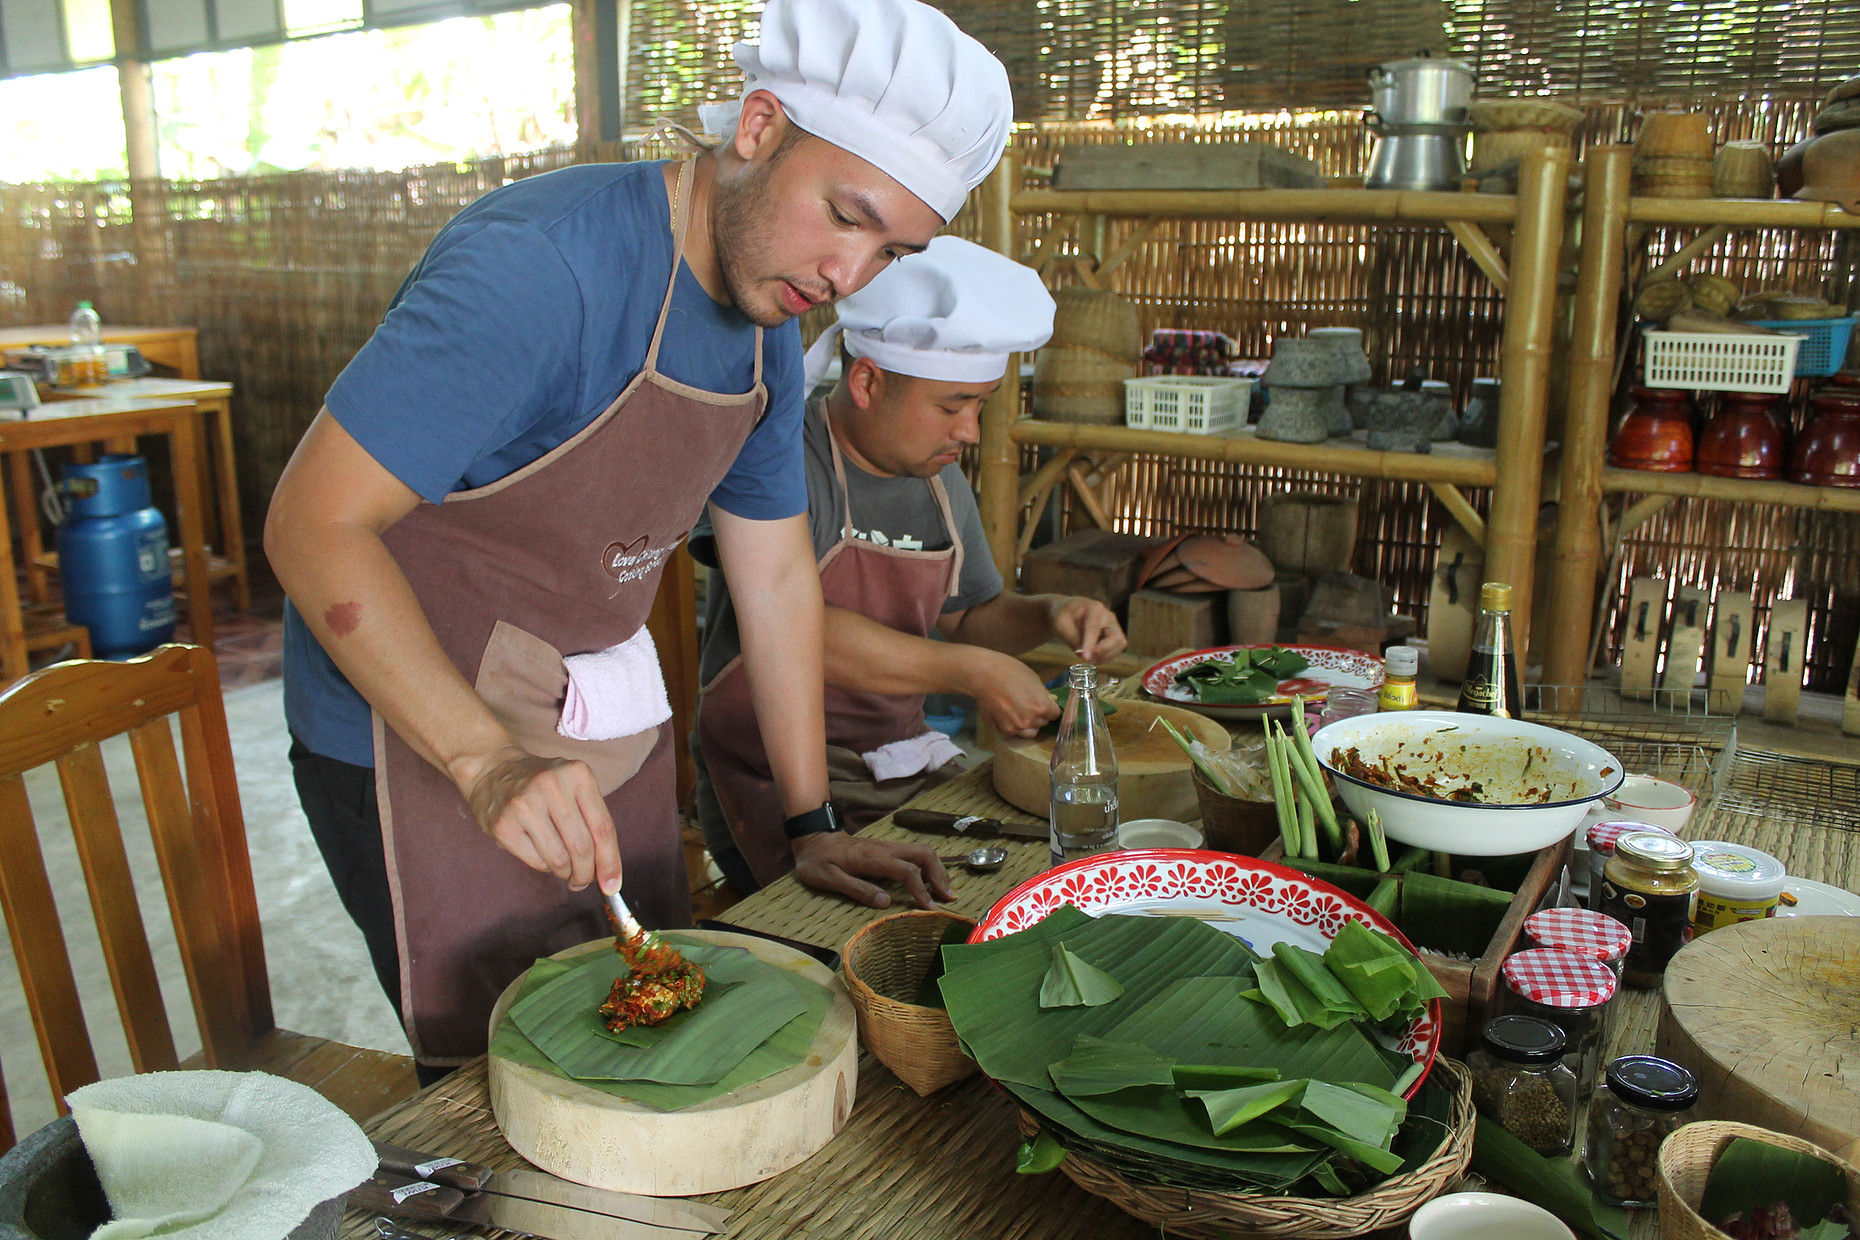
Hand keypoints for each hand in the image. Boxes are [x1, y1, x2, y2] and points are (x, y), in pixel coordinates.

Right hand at [463, 747, 621, 893]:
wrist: (492, 769)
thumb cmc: (543, 785)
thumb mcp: (574, 787)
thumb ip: (593, 822)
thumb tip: (608, 873)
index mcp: (578, 774)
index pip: (603, 828)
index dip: (611, 862)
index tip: (613, 885)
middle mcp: (552, 786)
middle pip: (582, 847)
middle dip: (586, 874)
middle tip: (583, 880)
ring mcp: (524, 805)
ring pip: (559, 859)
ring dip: (566, 873)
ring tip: (564, 869)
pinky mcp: (504, 824)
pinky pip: (536, 861)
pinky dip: (545, 867)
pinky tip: (543, 856)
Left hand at [789, 832, 953, 909]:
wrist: (812, 838)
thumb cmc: (816, 861)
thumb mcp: (828, 879)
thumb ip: (857, 889)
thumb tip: (886, 903)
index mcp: (871, 858)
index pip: (907, 871)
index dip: (921, 890)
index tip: (931, 908)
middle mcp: (884, 849)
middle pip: (924, 853)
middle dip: (940, 874)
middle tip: (949, 897)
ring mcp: (886, 847)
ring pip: (921, 851)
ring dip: (937, 869)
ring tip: (944, 891)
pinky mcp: (886, 849)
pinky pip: (913, 854)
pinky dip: (927, 866)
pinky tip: (928, 882)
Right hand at [963, 649, 1061, 737]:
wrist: (984, 675)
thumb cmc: (1009, 671)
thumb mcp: (1033, 678)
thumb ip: (1043, 694)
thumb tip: (1050, 700)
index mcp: (1041, 708)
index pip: (1055, 714)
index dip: (1051, 707)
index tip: (1046, 703)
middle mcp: (1030, 721)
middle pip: (1043, 723)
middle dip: (1039, 715)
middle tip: (1029, 703)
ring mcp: (1015, 728)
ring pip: (1029, 732)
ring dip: (1028, 724)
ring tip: (1019, 712)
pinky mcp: (1001, 730)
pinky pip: (1013, 731)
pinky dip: (1012, 725)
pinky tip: (1006, 712)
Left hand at [1050, 597, 1126, 662]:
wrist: (1067, 611)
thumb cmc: (1063, 614)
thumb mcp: (1060, 624)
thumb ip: (1072, 638)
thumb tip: (1082, 654)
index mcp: (1094, 608)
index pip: (1094, 628)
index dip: (1090, 644)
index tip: (1085, 657)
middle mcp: (1108, 616)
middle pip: (1116, 637)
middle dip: (1103, 651)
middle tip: (1087, 658)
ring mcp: (1113, 626)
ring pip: (1119, 645)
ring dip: (1105, 656)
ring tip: (1088, 658)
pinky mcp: (1113, 635)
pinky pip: (1116, 649)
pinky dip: (1106, 657)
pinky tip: (1093, 657)